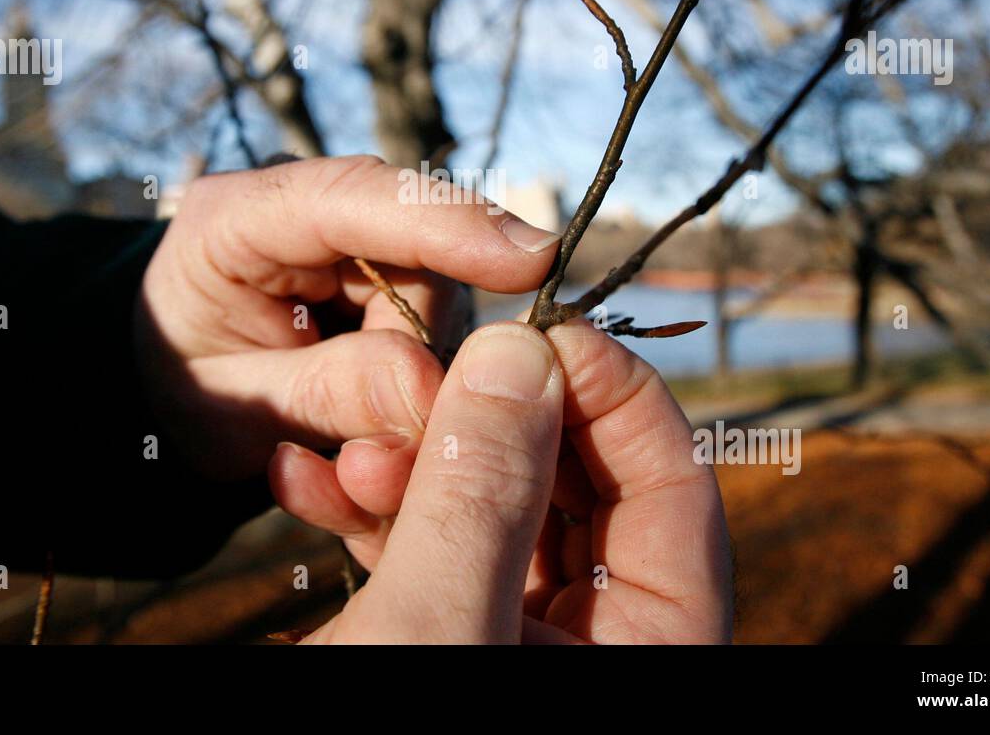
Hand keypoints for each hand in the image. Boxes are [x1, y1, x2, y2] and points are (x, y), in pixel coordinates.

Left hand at [133, 155, 560, 480]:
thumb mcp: (233, 411)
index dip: (447, 222)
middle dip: (418, 357)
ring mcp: (356, 234)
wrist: (175, 387)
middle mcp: (307, 206)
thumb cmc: (188, 391)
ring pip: (438, 303)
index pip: (353, 195)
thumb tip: (434, 387)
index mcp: (236, 217)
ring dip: (417, 384)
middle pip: (417, 261)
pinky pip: (434, 329)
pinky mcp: (390, 269)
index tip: (533, 259)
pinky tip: (368, 428)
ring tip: (352, 453)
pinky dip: (418, 388)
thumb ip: (326, 393)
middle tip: (373, 457)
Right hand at [272, 318, 732, 642]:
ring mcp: (517, 638)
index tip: (542, 331)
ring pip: (500, 508)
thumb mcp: (436, 637)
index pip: (675, 491)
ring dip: (422, 461)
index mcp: (651, 658)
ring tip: (349, 447)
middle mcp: (598, 645)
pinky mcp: (445, 634)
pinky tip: (314, 479)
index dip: (618, 396)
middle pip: (583, 489)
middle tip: (433, 374)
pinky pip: (436, 546)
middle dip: (500, 422)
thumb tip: (524, 355)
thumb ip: (485, 495)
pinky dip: (381, 507)